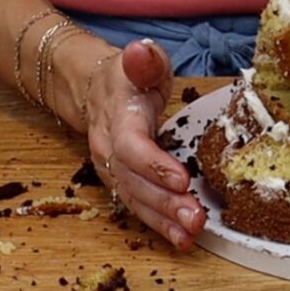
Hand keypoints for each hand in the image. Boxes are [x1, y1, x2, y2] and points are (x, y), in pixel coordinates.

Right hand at [82, 38, 204, 248]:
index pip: (131, 144)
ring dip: (163, 219)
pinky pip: (138, 207)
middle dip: (164, 202)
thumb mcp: (140, 61)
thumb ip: (144, 60)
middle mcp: (109, 148)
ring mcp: (112, 169)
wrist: (95, 91)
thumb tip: (139, 50)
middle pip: (133, 180)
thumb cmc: (128, 78)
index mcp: (118, 116)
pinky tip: (182, 239)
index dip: (154, 164)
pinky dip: (160, 225)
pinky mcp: (122, 183)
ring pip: (135, 199)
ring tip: (191, 233)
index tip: (182, 178)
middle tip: (194, 216)